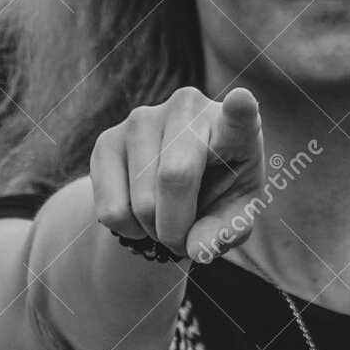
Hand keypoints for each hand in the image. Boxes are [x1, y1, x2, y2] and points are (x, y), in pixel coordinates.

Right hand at [90, 86, 267, 262]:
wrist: (169, 185)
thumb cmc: (216, 192)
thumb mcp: (234, 215)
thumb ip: (226, 232)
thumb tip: (197, 247)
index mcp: (233, 127)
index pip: (239, 115)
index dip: (240, 110)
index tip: (242, 101)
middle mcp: (186, 109)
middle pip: (175, 178)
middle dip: (177, 228)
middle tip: (183, 239)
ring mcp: (141, 119)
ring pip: (141, 202)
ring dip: (153, 231)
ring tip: (164, 219)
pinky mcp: (106, 141)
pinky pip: (111, 210)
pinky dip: (127, 229)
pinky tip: (138, 212)